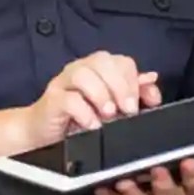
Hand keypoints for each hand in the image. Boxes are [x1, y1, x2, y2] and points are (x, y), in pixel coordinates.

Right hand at [22, 52, 161, 148]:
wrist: (42, 133)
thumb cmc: (77, 118)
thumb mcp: (110, 107)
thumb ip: (132, 92)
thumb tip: (151, 79)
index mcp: (97, 68)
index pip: (121, 62)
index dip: (135, 81)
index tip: (144, 103)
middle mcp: (80, 69)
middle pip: (103, 62)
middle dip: (121, 86)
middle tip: (128, 110)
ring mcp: (63, 82)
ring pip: (83, 74)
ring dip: (101, 95)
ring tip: (109, 115)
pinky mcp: (51, 100)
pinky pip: (68, 99)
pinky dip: (84, 112)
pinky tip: (92, 125)